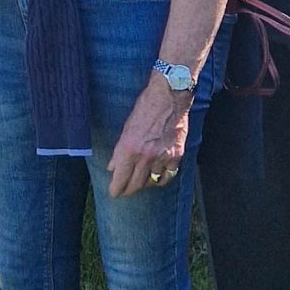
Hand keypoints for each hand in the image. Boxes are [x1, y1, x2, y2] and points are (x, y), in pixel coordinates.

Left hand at [107, 76, 191, 198]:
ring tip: (140, 181)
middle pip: (136, 185)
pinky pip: (168, 176)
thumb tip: (112, 167)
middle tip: (125, 191)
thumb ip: (119, 151)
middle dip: (128, 190)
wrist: (169, 97)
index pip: (121, 179)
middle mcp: (146, 156)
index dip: (116, 189)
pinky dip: (162, 178)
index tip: (114, 193)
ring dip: (145, 183)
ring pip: (152, 182)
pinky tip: (157, 176)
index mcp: (130, 149)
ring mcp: (163, 157)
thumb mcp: (126, 128)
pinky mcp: (177, 155)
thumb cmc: (145, 108)